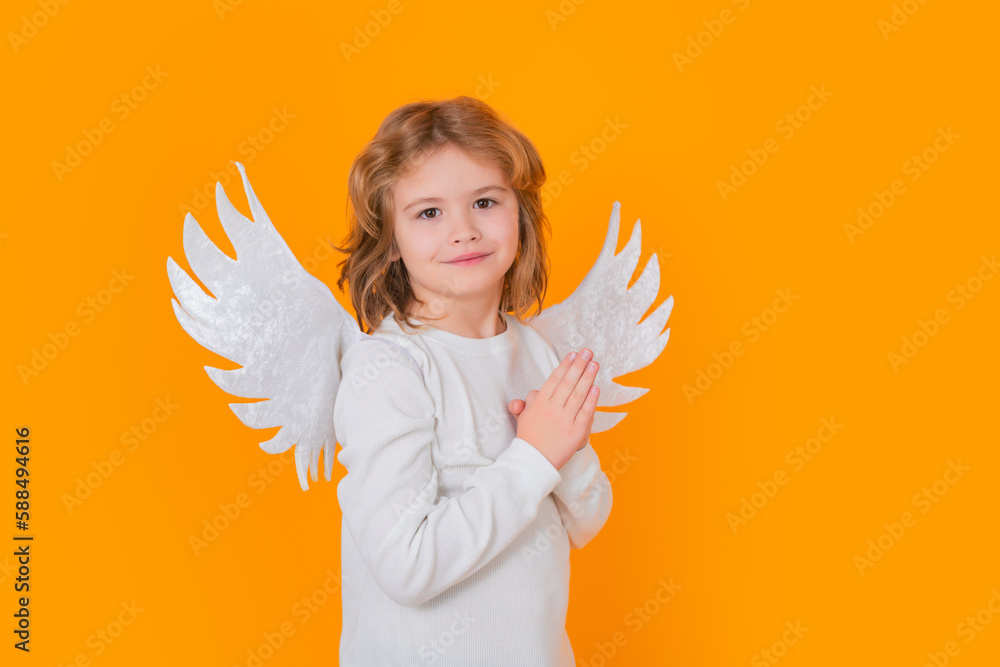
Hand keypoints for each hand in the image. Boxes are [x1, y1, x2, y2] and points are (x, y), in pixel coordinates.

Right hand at [509, 349, 599, 470]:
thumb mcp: (523, 417)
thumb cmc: (529, 439)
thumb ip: (529, 402)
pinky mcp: (575, 432)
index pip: (555, 379)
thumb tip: (533, 392)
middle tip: (588, 352)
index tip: (573, 354)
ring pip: (578, 394)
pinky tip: (596, 388)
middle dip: (579, 365)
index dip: (565, 365)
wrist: (534, 462)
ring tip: (594, 364)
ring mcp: (565, 420)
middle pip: (568, 382)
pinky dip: (591, 399)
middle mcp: (552, 409)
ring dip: (588, 377)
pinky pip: (585, 412)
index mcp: (539, 404)